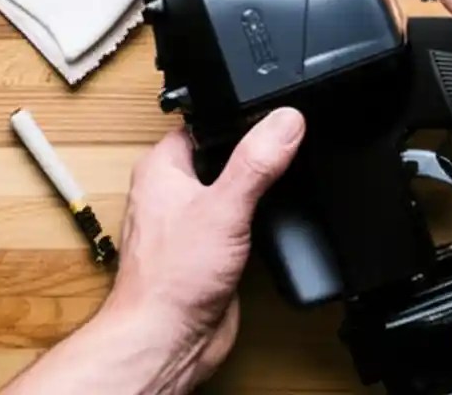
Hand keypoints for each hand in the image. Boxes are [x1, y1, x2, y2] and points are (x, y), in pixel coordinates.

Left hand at [101, 108, 304, 387]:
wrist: (170, 338)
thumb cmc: (170, 279)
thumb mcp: (224, 206)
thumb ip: (256, 161)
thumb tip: (285, 120)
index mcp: (163, 168)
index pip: (206, 122)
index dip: (240, 116)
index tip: (277, 112)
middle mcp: (173, 192)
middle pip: (223, 154)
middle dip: (255, 153)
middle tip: (288, 144)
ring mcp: (191, 222)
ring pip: (232, 189)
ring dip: (257, 189)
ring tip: (284, 180)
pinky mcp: (210, 250)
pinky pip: (239, 221)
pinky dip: (259, 220)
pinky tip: (275, 223)